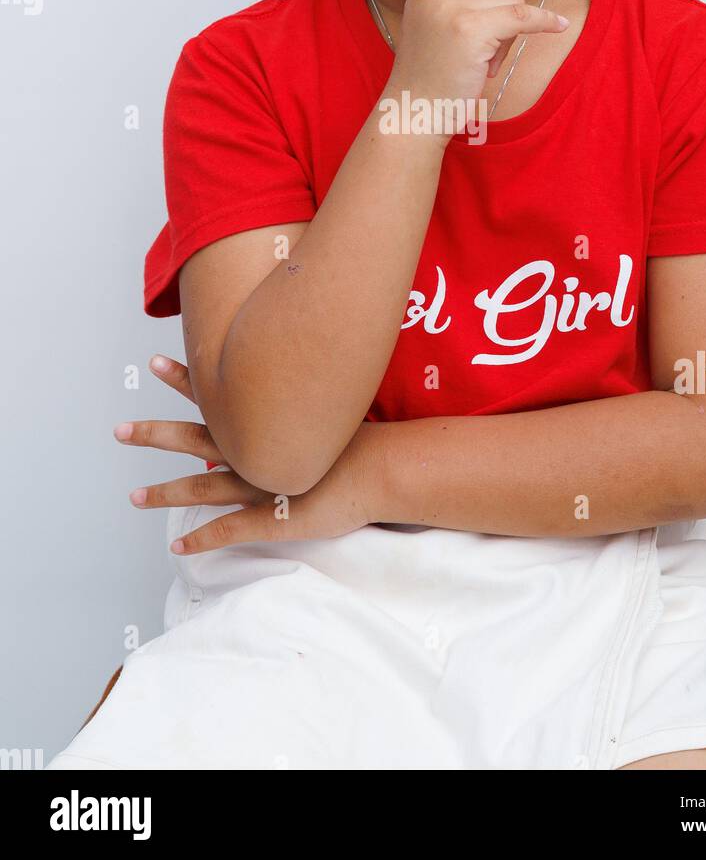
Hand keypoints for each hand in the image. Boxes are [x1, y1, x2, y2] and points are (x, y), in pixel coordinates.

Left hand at [114, 354, 385, 552]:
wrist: (383, 467)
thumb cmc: (361, 437)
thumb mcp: (328, 403)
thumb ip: (304, 392)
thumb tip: (293, 372)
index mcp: (264, 424)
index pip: (214, 397)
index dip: (184, 380)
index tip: (156, 362)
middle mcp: (254, 451)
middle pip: (193, 440)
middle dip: (154, 434)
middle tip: (119, 430)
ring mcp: (259, 485)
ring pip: (200, 490)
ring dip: (164, 494)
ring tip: (133, 497)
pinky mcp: (271, 518)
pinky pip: (228, 531)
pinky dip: (201, 539)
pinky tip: (178, 546)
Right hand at [390, 0, 568, 126]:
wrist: (416, 109)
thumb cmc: (439, 68)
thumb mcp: (465, 22)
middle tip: (491, 23)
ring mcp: (449, 2)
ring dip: (513, 16)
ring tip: (487, 46)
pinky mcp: (469, 25)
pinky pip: (524, 14)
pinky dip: (545, 23)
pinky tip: (557, 27)